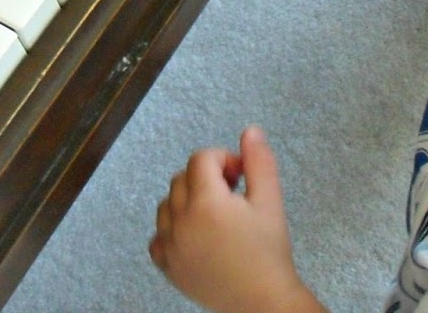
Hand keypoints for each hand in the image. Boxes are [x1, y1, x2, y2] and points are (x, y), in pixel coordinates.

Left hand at [149, 126, 320, 312]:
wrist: (262, 301)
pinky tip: (195, 236)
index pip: (201, 159)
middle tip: (233, 194)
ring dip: (187, 200)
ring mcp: (170, 246)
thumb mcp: (270, 201)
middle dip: (206, 177)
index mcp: (206, 202)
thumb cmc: (268, 251)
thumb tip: (250, 131)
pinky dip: (172, 230)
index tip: (241, 177)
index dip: (223, 159)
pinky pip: (157, 236)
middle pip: (182, 177)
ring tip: (216, 215)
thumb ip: (259, 162)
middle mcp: (181, 222)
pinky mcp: (168, 267)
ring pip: (167, 204)